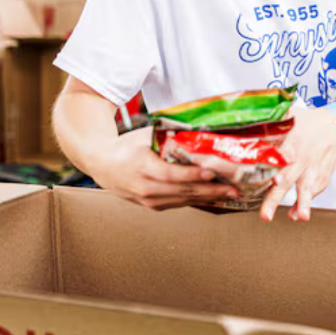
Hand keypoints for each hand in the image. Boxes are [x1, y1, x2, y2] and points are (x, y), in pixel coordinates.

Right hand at [88, 126, 239, 210]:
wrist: (102, 164)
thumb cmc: (127, 147)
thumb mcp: (144, 135)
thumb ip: (168, 135)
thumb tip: (198, 128)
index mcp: (142, 166)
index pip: (171, 174)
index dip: (193, 174)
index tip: (212, 172)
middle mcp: (144, 187)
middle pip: (181, 191)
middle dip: (210, 190)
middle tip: (233, 188)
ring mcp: (148, 200)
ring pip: (182, 201)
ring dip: (208, 198)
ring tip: (230, 193)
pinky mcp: (152, 206)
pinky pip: (178, 204)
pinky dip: (197, 201)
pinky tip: (213, 197)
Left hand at [259, 107, 335, 222]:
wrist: (335, 126)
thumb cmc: (308, 122)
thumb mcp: (290, 116)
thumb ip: (271, 122)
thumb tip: (245, 122)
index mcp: (293, 142)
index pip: (284, 155)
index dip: (277, 167)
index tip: (272, 179)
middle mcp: (303, 158)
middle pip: (288, 179)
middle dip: (276, 197)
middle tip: (266, 215)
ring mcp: (313, 169)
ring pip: (307, 189)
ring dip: (303, 204)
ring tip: (300, 217)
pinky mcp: (322, 176)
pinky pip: (313, 192)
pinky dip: (305, 203)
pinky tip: (297, 214)